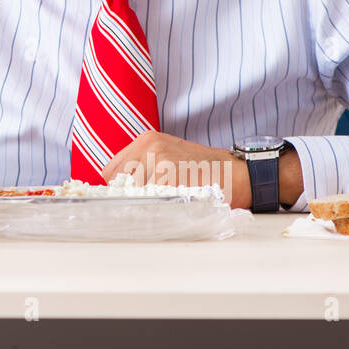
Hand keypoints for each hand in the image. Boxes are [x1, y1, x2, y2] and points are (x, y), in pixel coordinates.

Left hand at [100, 131, 251, 208]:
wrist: (237, 173)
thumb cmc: (204, 170)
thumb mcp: (170, 156)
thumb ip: (145, 167)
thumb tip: (120, 191)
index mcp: (147, 140)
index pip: (111, 170)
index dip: (119, 187)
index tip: (129, 197)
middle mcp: (149, 146)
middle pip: (118, 182)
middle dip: (130, 196)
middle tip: (151, 202)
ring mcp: (158, 159)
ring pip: (133, 193)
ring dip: (144, 204)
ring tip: (167, 202)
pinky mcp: (169, 175)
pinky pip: (150, 201)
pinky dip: (157, 209)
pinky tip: (173, 205)